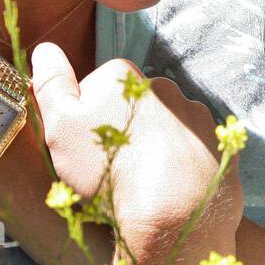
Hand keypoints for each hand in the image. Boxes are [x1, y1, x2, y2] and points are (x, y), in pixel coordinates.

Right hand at [32, 44, 243, 264]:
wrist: (171, 215)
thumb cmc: (106, 168)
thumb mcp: (61, 126)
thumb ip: (51, 84)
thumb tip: (45, 49)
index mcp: (124, 75)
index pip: (96, 87)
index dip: (84, 119)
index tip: (84, 148)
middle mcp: (164, 85)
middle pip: (133, 105)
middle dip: (123, 129)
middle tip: (112, 167)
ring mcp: (196, 114)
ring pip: (165, 126)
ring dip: (155, 145)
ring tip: (143, 182)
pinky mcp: (219, 143)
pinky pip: (193, 148)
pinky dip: (182, 163)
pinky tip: (170, 187)